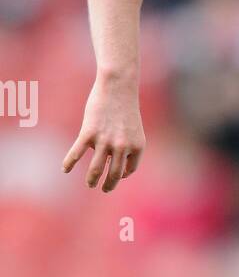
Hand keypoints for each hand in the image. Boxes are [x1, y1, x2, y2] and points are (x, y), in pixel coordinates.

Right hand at [62, 76, 145, 191]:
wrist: (117, 87)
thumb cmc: (125, 107)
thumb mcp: (134, 129)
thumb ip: (129, 146)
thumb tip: (113, 164)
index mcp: (137, 146)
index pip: (130, 169)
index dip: (123, 175)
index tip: (118, 176)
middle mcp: (122, 147)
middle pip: (115, 174)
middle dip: (108, 185)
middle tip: (103, 189)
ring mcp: (105, 141)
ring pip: (96, 169)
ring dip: (92, 180)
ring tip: (90, 184)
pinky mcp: (88, 133)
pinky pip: (76, 154)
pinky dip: (69, 163)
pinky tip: (65, 170)